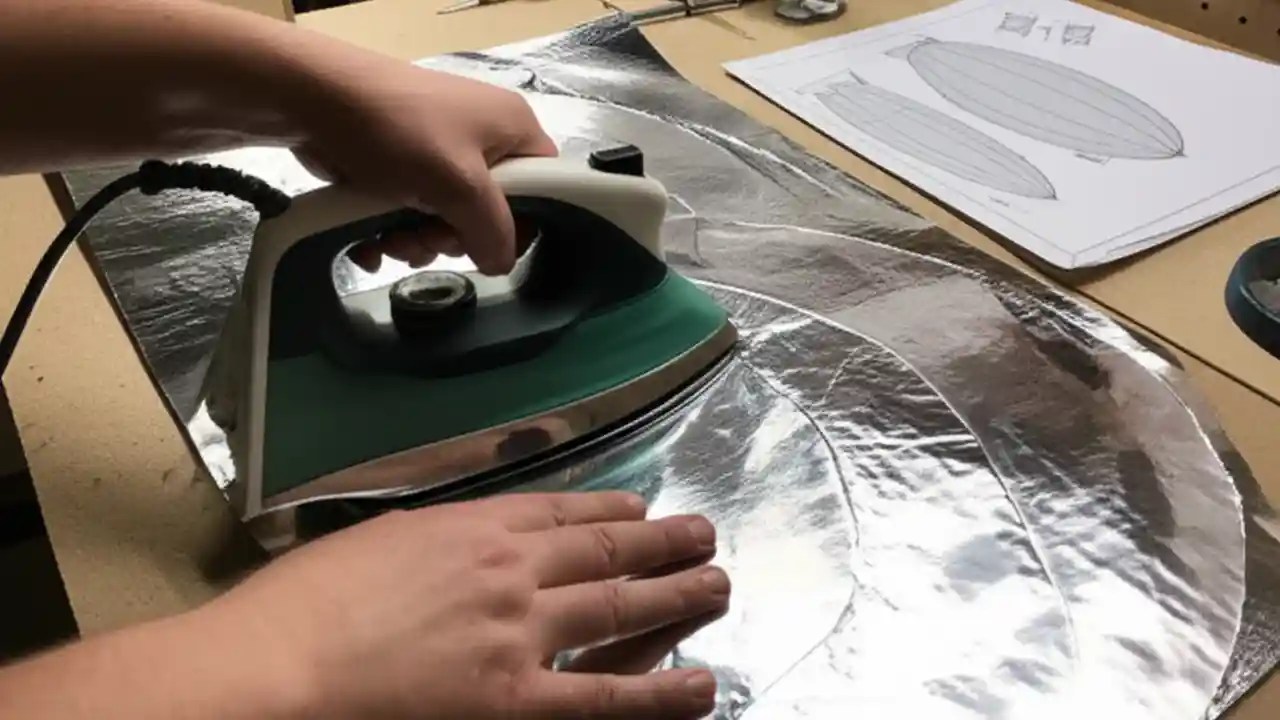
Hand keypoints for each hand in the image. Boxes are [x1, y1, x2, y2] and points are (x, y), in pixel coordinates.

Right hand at [200, 491, 728, 718]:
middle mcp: (509, 568)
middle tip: (704, 535)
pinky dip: (660, 690)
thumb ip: (435, 540)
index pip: (561, 510)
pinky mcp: (513, 698)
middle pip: (605, 548)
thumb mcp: (375, 541)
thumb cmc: (304, 604)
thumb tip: (464, 543)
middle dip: (663, 541)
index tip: (640, 505)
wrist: (274, 665)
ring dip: (677, 593)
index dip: (610, 508)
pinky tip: (701, 684)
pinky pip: (605, 695)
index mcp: (471, 525)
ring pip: (619, 605)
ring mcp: (519, 632)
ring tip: (719, 585)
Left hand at [293, 59, 557, 275]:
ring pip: (447, 220)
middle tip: (429, 236)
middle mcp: (481, 139)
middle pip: (490, 212)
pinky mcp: (400, 166)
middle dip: (455, 238)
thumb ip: (492, 231)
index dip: (524, 223)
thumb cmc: (397, 131)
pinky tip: (371, 242)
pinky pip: (412, 214)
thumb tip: (500, 263)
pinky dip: (394, 233)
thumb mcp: (458, 185)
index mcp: (512, 128)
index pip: (545, 185)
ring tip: (391, 238)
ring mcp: (438, 152)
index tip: (491, 243)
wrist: (312, 100)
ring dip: (418, 242)